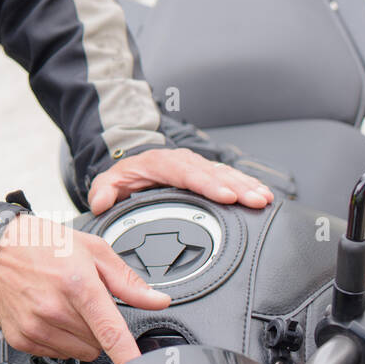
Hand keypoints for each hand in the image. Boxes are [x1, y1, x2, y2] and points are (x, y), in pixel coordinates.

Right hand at [0, 214, 169, 363]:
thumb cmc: (39, 244)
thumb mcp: (90, 249)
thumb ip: (126, 279)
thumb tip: (157, 299)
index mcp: (77, 284)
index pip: (110, 331)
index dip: (129, 356)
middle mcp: (54, 309)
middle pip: (99, 342)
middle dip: (98, 325)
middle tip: (81, 300)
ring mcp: (35, 326)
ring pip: (81, 352)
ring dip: (79, 335)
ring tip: (62, 305)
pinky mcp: (21, 338)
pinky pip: (57, 354)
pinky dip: (58, 339)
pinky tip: (46, 314)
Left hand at [88, 148, 273, 214]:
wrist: (137, 161)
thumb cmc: (129, 174)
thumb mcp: (110, 180)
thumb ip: (103, 190)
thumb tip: (100, 203)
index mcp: (162, 163)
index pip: (187, 173)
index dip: (207, 185)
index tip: (225, 197)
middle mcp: (185, 162)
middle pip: (213, 174)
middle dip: (236, 187)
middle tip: (255, 200)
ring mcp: (200, 167)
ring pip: (226, 174)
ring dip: (247, 186)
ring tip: (264, 198)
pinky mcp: (210, 173)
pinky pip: (232, 177)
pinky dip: (248, 184)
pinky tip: (264, 194)